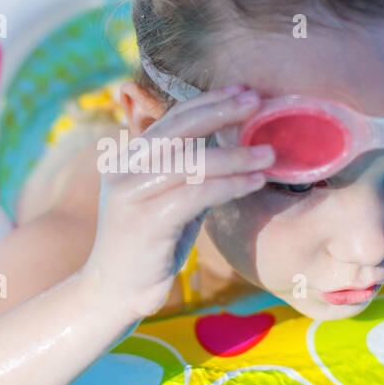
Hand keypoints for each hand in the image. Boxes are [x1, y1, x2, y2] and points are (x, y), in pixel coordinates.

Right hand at [80, 85, 272, 319]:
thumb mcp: (169, 201)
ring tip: (269, 154)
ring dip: (235, 156)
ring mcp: (130, 194)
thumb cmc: (149, 247)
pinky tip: (254, 183)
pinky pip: (195, 194)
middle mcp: (122, 169)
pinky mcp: (144, 220)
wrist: (114, 293)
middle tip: (258, 101)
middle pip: (178, 129)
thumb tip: (233, 145)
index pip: (170, 119)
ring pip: (191, 162)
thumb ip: (190, 174)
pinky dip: (229, 185)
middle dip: (221, 112)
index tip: (243, 92)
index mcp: (126, 158)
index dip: (207, 102)